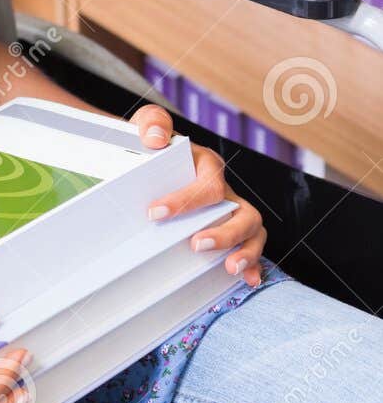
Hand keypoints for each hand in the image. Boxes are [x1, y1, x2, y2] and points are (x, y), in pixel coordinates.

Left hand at [128, 105, 266, 287]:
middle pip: (242, 211)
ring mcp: (230, 211)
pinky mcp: (228, 229)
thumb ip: (152, 122)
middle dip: (225, 232)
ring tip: (229, 267)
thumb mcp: (149, 125)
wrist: (150, 158)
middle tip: (196, 244)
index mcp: (207, 165)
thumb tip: (156, 137)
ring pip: (253, 230)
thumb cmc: (152, 144)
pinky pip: (249, 247)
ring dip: (246, 251)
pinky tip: (248, 279)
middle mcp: (225, 189)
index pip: (207, 185)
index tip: (156, 213)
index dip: (185, 201)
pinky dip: (253, 264)